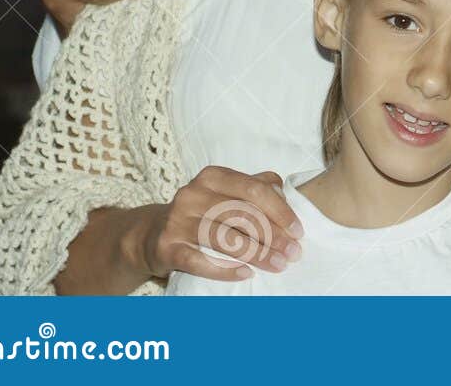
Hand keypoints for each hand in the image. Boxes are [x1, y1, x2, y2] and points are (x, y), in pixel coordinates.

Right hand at [135, 167, 302, 282]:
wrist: (151, 234)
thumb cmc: (202, 212)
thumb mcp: (226, 193)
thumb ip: (257, 188)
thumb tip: (288, 197)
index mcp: (213, 176)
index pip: (254, 189)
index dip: (280, 211)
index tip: (299, 231)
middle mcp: (193, 193)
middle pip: (242, 214)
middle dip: (274, 236)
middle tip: (294, 253)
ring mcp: (177, 220)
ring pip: (225, 237)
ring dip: (257, 254)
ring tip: (278, 266)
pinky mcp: (167, 246)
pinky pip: (199, 261)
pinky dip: (225, 269)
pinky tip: (246, 274)